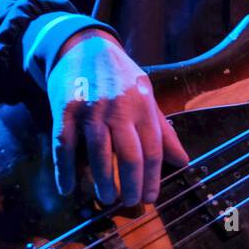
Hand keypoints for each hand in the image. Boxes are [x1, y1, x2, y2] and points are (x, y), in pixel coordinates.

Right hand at [46, 28, 189, 208]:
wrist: (84, 45)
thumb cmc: (120, 75)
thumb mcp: (147, 94)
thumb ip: (163, 129)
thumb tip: (183, 160)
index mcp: (142, 105)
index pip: (153, 148)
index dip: (153, 177)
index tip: (150, 197)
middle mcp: (119, 108)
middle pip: (129, 155)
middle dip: (131, 184)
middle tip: (129, 202)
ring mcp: (91, 109)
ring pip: (99, 154)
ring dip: (102, 182)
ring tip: (106, 198)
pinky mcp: (66, 110)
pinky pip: (65, 146)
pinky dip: (65, 170)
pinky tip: (68, 188)